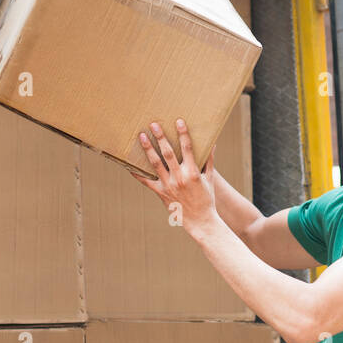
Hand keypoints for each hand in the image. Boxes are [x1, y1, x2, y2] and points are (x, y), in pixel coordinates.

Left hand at [130, 119, 218, 236]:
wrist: (200, 220)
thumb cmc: (206, 198)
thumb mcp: (210, 179)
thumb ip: (209, 160)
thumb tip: (212, 144)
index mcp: (193, 173)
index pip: (187, 149)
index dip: (183, 134)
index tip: (179, 121)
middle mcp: (180, 178)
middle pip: (168, 154)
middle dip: (161, 137)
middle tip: (153, 124)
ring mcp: (169, 186)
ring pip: (155, 164)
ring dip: (148, 149)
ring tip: (142, 136)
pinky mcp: (161, 193)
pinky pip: (146, 182)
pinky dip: (138, 173)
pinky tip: (130, 164)